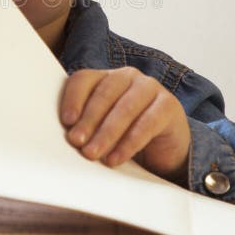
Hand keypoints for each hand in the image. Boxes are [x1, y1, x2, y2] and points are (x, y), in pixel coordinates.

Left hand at [60, 67, 189, 181]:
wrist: (165, 148)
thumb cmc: (125, 134)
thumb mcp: (102, 127)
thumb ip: (85, 126)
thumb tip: (67, 138)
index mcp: (105, 77)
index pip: (84, 79)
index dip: (73, 98)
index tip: (66, 121)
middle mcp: (127, 76)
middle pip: (104, 94)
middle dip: (88, 120)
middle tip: (77, 142)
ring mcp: (150, 87)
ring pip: (125, 108)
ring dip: (106, 133)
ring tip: (92, 153)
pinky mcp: (168, 105)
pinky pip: (147, 123)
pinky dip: (129, 143)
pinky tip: (116, 158)